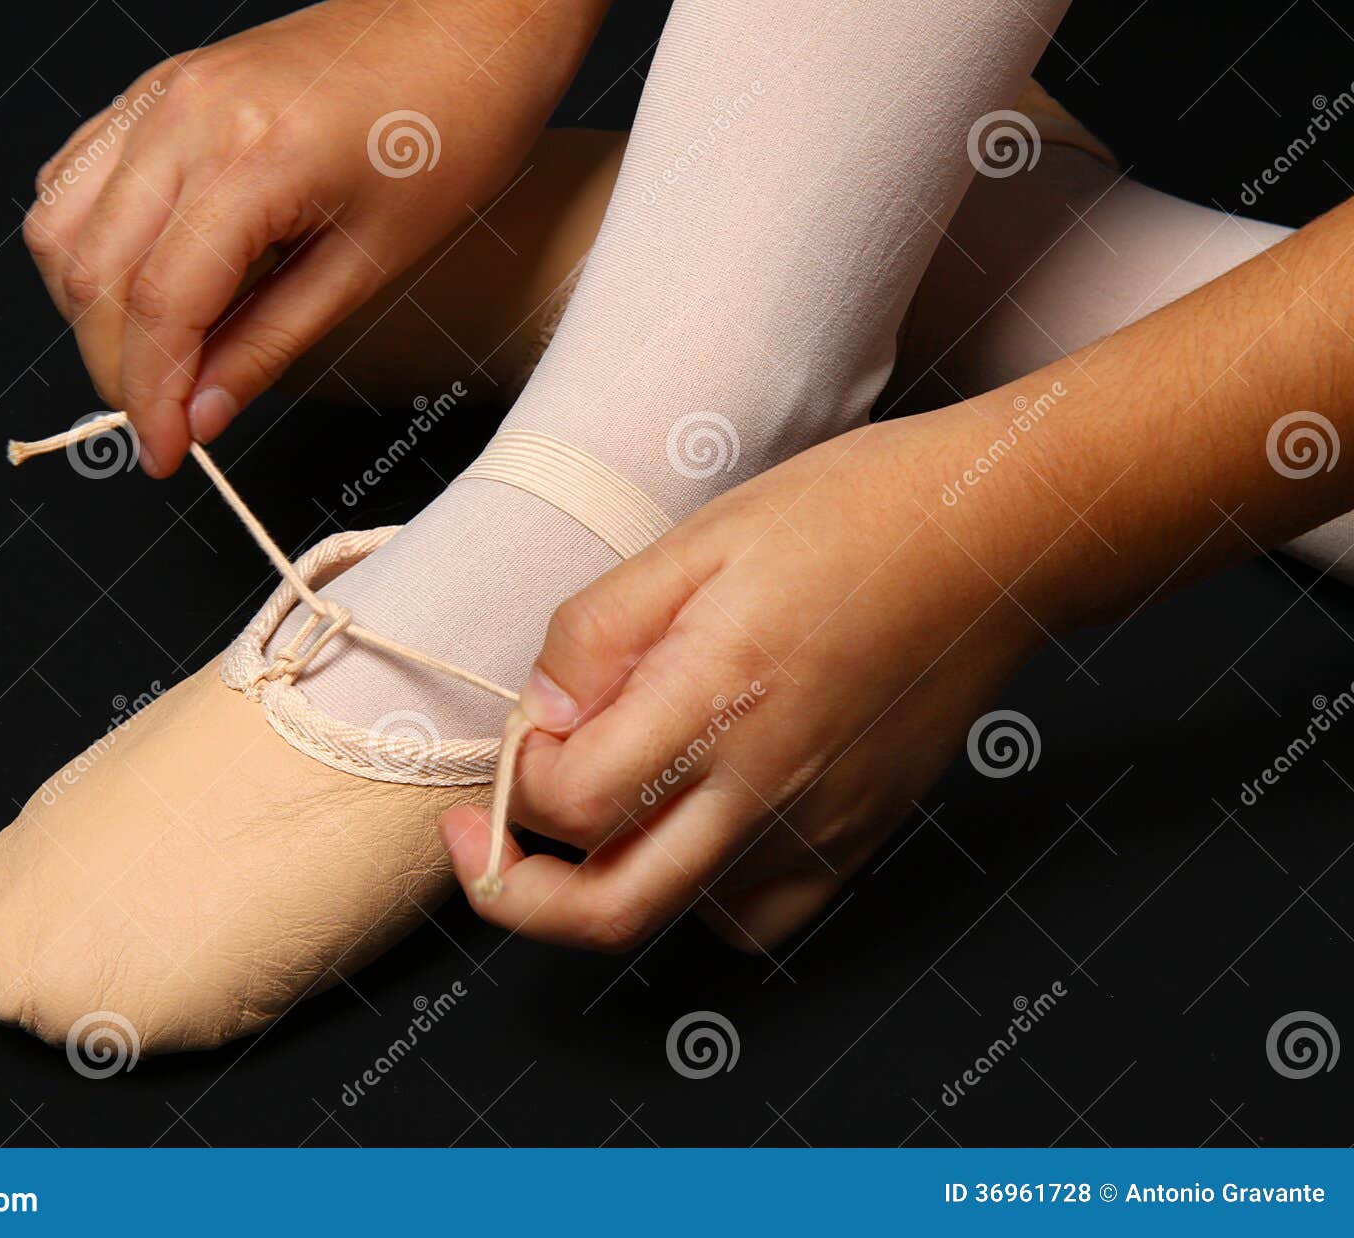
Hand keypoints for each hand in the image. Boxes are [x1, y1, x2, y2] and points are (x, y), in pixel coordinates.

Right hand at [23, 0, 605, 474]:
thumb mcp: (369, 264)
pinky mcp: (159, 88)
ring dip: (91, 313)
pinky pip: (78, 176)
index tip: (164, 457)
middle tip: (164, 425)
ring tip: (155, 364)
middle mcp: (181, 116)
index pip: (158, 307)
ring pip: (62, 227)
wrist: (463, 29)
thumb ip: (268, 345)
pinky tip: (140, 289)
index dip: (149, 398)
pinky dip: (88, 248)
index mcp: (246, 160)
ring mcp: (160, 93)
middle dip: (116, 369)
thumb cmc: (445, 131)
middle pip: (94, 274)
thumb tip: (200, 415)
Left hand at [438, 411, 1053, 951]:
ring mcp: (818, 824)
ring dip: (609, 879)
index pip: (572, 800)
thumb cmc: (846, 515)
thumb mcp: (697, 538)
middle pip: (608, 910)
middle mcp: (766, 783)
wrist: (989, 537)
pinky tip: (692, 826)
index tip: (522, 733)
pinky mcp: (856, 837)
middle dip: (515, 891)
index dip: (517, 777)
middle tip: (480, 838)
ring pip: (678, 917)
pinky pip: (757, 913)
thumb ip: (600, 630)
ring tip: (602, 809)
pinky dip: (702, 893)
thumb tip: (540, 713)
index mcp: (715, 696)